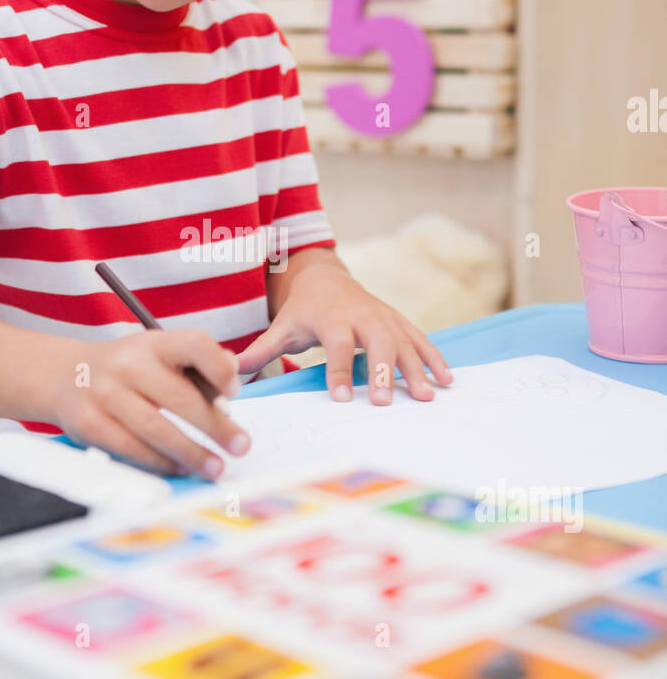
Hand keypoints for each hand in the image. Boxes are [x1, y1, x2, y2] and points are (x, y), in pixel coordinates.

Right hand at [46, 330, 250, 480]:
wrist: (66, 375)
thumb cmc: (129, 369)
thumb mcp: (160, 354)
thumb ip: (198, 364)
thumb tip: (232, 377)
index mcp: (153, 344)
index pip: (192, 344)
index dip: (218, 367)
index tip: (235, 391)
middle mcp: (128, 365)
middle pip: (179, 397)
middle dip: (215, 426)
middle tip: (241, 446)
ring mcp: (105, 394)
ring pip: (155, 429)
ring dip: (190, 453)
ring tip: (214, 467)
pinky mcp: (89, 424)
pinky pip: (131, 448)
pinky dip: (160, 462)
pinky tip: (180, 468)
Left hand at [235, 265, 453, 405]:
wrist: (325, 277)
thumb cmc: (302, 310)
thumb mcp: (282, 326)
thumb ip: (261, 351)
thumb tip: (230, 370)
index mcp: (332, 319)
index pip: (338, 346)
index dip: (340, 370)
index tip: (342, 397)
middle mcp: (362, 316)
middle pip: (377, 342)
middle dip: (383, 371)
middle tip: (386, 401)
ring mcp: (384, 317)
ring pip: (404, 341)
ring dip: (417, 368)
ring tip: (426, 395)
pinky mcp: (398, 321)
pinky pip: (420, 339)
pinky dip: (434, 357)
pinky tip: (447, 379)